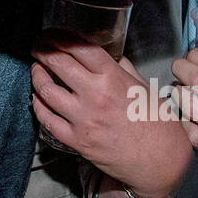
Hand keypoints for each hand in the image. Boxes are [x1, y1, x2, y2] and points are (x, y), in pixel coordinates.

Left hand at [31, 35, 192, 197]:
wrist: (161, 164)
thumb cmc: (158, 126)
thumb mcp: (145, 89)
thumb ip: (123, 69)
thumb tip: (109, 56)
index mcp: (114, 79)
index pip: (80, 48)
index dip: (61, 36)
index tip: (53, 33)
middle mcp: (96, 96)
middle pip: (58, 63)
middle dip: (43, 50)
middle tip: (39, 46)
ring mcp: (83, 120)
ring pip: (46, 90)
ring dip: (37, 75)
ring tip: (37, 68)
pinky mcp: (77, 141)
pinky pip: (47, 119)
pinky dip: (38, 105)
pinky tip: (38, 97)